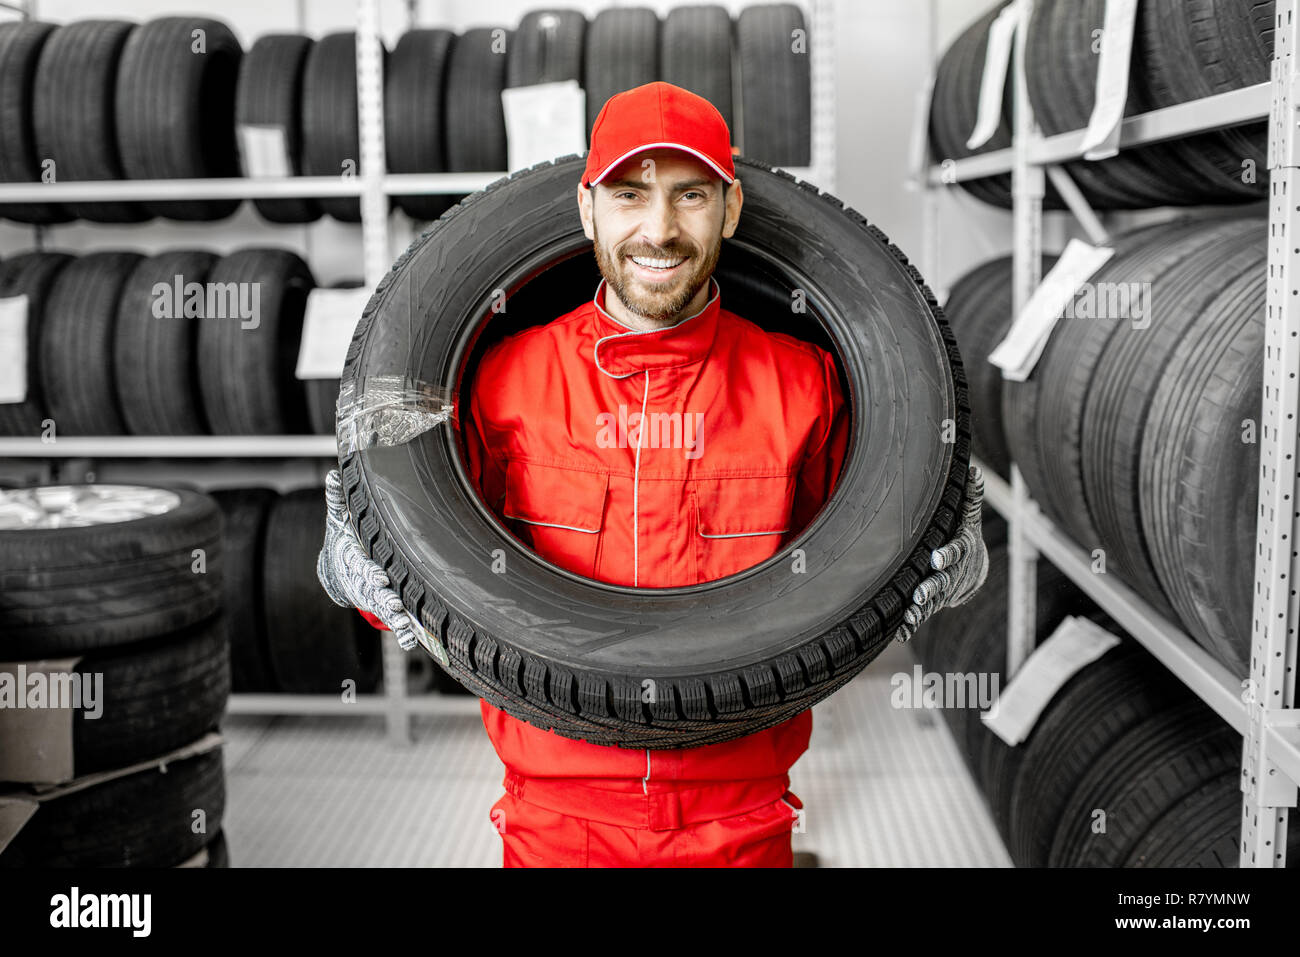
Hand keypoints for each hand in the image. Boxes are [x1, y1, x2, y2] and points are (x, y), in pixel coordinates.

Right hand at [316, 468, 446, 663]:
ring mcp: (372, 597)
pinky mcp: (383, 607)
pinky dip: (402, 633)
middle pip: (372, 592)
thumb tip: (334, 474)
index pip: (361, 566)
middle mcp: (362, 581)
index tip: (380, 577)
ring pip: (384, 609)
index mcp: (353, 559)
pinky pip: (394, 621)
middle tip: (394, 605)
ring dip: (395, 619)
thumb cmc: (342, 540)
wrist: (334, 571)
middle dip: (383, 598)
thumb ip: (338, 500)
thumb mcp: (338, 519)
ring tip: (406, 629)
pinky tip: (413, 641)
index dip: (370, 572)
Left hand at [892, 464, 988, 642]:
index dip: (948, 554)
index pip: (958, 551)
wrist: (975, 568)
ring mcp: (945, 590)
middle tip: (920, 593)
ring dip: (921, 609)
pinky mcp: (934, 603)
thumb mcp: (967, 515)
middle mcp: (955, 572)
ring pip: (934, 600)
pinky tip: (899, 632)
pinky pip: (922, 614)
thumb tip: (973, 469)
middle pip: (945, 580)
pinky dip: (911, 625)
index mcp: (962, 549)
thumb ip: (969, 496)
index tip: (937, 557)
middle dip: (933, 587)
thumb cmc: (963, 533)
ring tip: (909, 614)